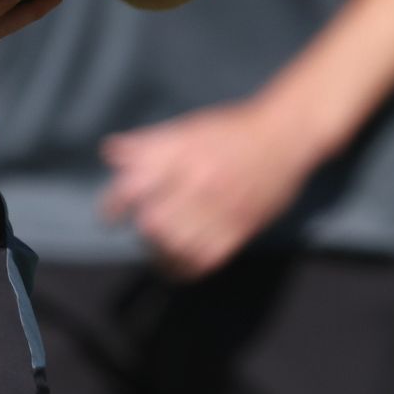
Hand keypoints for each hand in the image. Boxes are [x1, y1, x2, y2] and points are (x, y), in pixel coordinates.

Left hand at [99, 98, 318, 278]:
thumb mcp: (187, 126)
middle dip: (139, 227)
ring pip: (176, 246)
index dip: (114, 204)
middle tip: (139, 225)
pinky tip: (173, 261)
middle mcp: (199, 183)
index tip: (110, 215)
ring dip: (157, 250)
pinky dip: (181, 267)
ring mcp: (221, 209)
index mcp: (182, 154)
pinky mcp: (239, 230)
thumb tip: (110, 151)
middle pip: (153, 222)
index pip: (135, 186)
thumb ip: (148, 142)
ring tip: (154, 245)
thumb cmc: (231, 129)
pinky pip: (202, 260)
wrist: (284, 136)